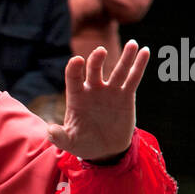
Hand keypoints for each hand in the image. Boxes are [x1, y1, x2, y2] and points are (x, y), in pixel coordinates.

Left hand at [45, 40, 148, 161]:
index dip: (74, 69)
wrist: (105, 150)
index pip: (73, 78)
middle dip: (96, 60)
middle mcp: (93, 89)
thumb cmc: (83, 143)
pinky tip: (145, 51)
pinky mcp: (126, 96)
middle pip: (94, 70)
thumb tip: (50, 131)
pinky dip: (139, 65)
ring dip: (126, 57)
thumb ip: (60, 137)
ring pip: (118, 71)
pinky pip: (133, 79)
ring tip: (132, 43)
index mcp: (76, 96)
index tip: (77, 61)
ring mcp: (110, 91)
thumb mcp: (70, 143)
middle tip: (100, 51)